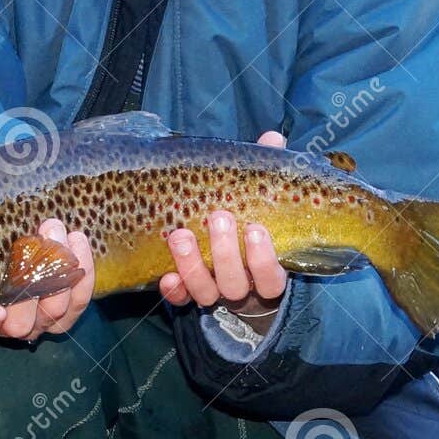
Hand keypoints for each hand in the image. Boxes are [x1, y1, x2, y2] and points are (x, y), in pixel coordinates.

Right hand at [0, 186, 95, 358]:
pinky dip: (82, 273)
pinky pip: (80, 302)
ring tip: (54, 228)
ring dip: (57, 272)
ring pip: (52, 315)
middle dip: (29, 285)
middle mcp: (6, 324)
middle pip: (19, 327)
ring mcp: (39, 317)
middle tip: (33, 239)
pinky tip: (77, 240)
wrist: (26, 219)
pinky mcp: (68, 305)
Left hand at [158, 130, 288, 327]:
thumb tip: (272, 138)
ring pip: (206, 292)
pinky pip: (180, 299)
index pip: (271, 277)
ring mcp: (214, 293)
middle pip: (235, 284)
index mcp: (265, 270)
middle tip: (218, 218)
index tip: (255, 229)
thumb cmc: (247, 222)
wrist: (230, 260)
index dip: (264, 260)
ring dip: (193, 267)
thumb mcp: (257, 201)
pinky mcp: (188, 294)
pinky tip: (166, 277)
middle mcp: (241, 286)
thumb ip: (264, 174)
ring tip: (181, 236)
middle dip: (225, 253)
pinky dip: (174, 291)